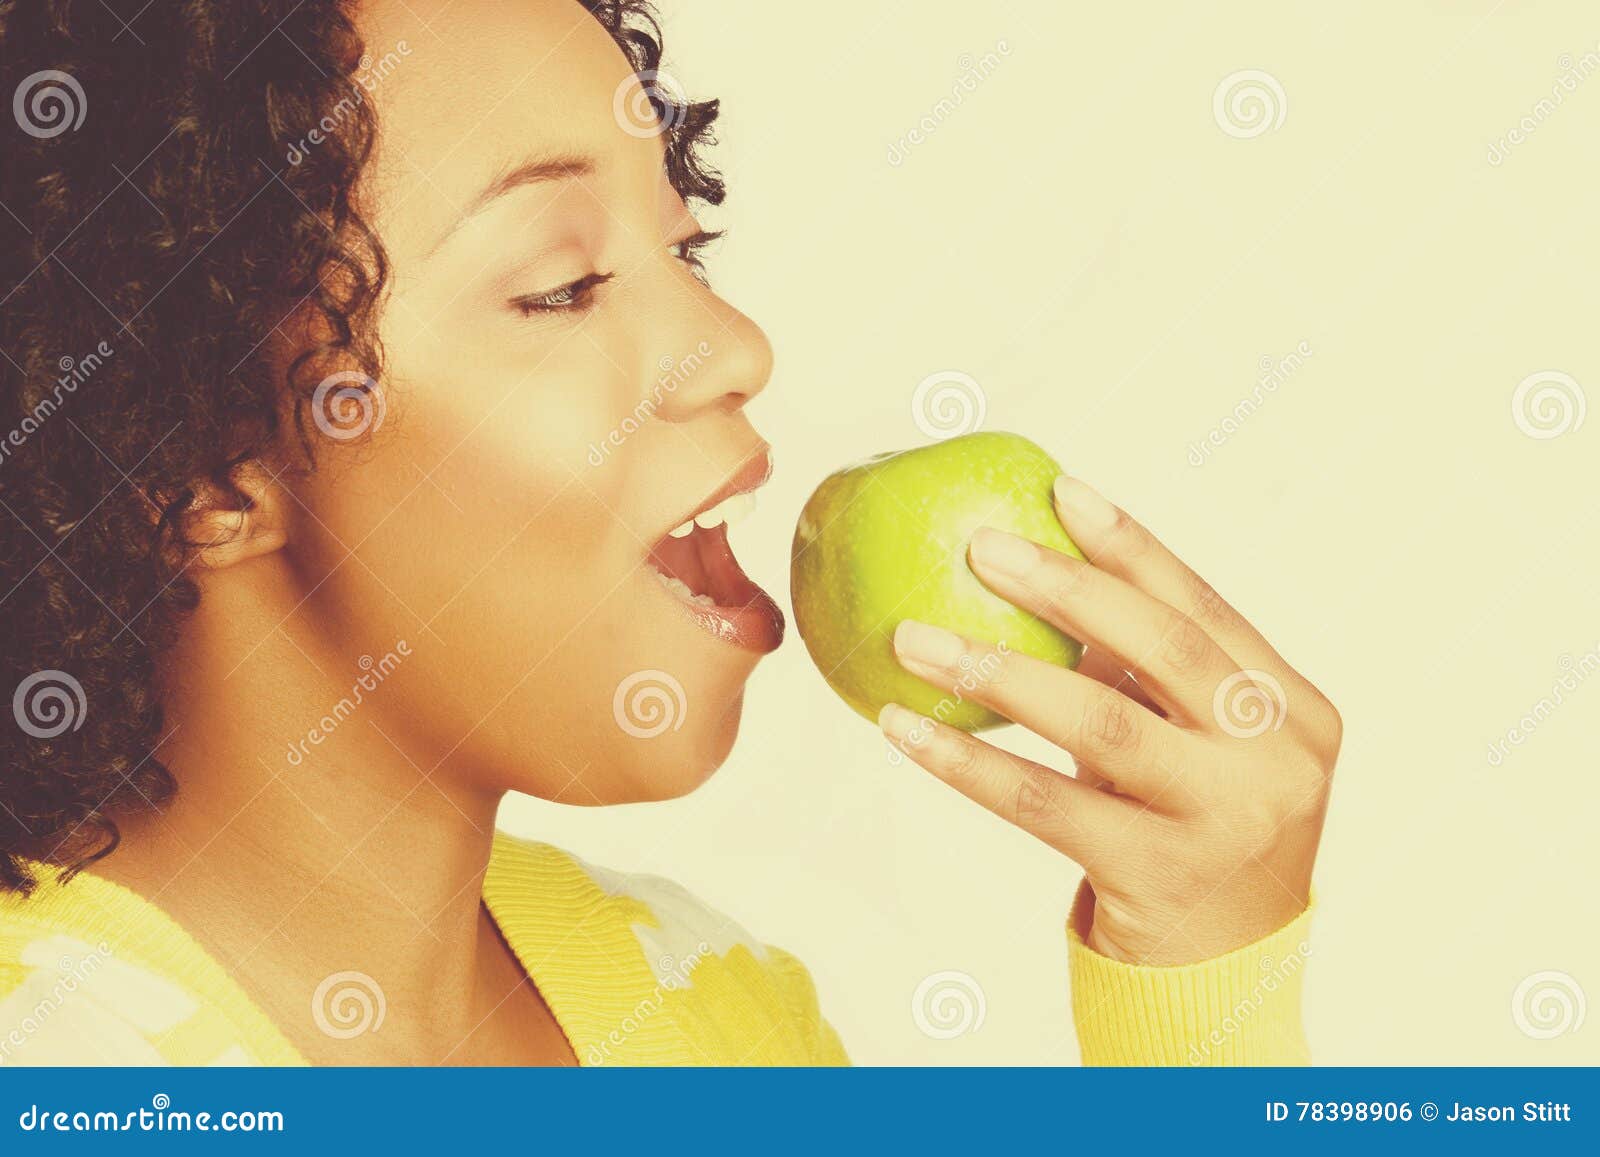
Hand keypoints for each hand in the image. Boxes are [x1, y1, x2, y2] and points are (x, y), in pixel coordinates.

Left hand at [878, 475, 1339, 965]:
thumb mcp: (1196, 744)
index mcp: (1293, 706)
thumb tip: (1035, 569)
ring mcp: (1225, 821)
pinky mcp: (1160, 877)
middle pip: (1163, 648)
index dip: (1133, 546)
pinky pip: (1043, 804)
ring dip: (996, 670)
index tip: (1061, 490)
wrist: (1226, 969)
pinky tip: (905, 730)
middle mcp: (1276, 758)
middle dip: (1067, 587)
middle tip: (980, 545)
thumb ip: (1145, 672)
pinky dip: (966, 762)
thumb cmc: (1193, 826)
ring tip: (914, 635)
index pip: (1206, 608)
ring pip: (1097, 724)